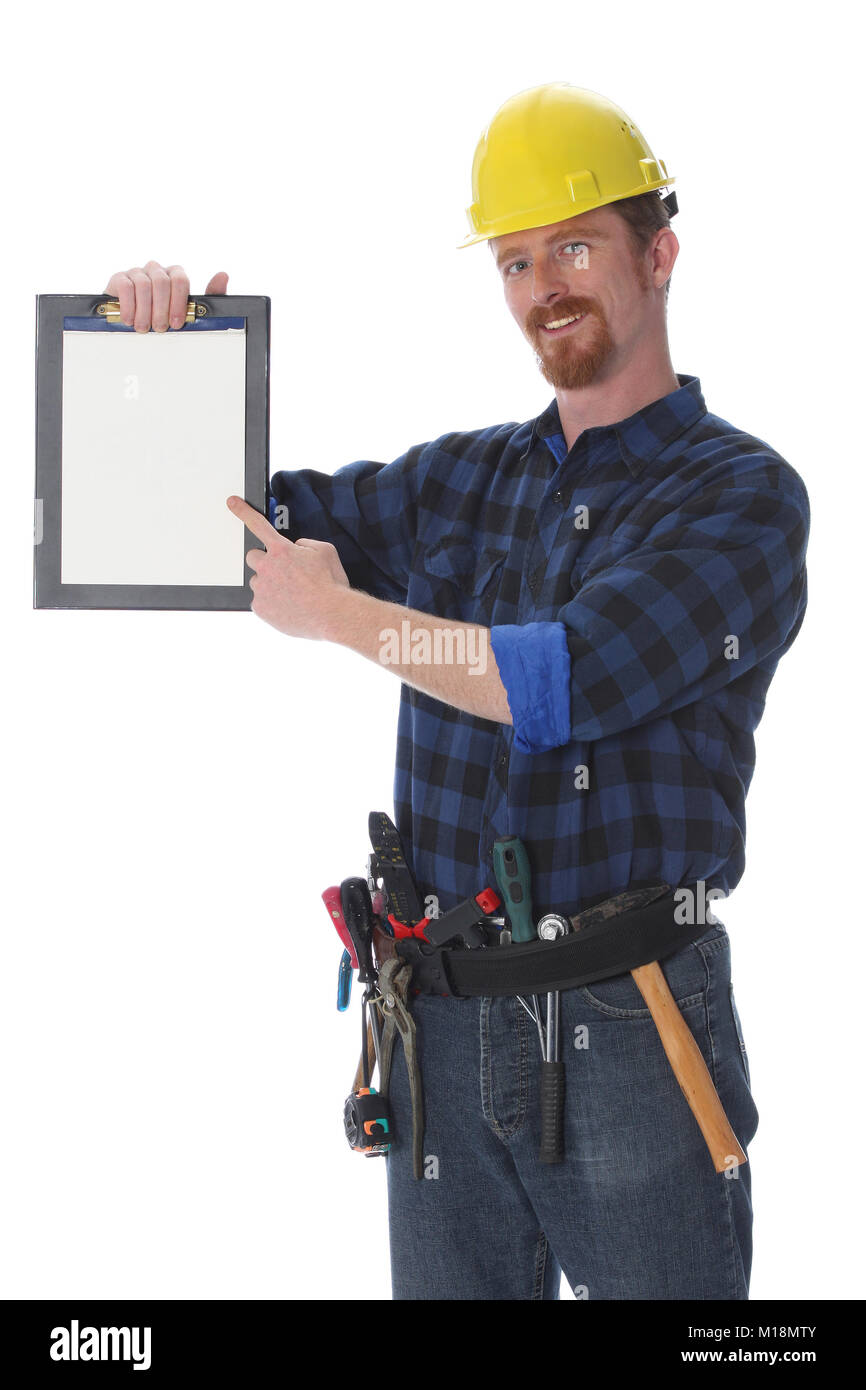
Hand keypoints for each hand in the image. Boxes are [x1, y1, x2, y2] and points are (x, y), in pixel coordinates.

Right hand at [103, 262, 228, 331]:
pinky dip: (128, 305)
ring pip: (144, 285)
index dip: (178, 302)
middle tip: (160, 328)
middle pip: (162, 282)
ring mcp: (137, 272)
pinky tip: (129, 319)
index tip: (176, 323)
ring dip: (144, 311)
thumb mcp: (188, 312)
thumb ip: (209, 296)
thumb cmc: (163, 317)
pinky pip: (125, 286)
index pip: (180, 279)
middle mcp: (156, 270)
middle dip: (161, 310)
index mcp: (174, 275)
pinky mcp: (119, 278)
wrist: (133, 323)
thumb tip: (223, 275)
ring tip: (144, 328)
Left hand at [226, 496, 350, 638]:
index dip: (243, 511)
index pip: (258, 524)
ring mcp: (261, 588)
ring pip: (257, 581)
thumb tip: (296, 548)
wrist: (331, 615)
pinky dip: (271, 603)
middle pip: (253, 557)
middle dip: (265, 561)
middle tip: (283, 573)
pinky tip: (289, 606)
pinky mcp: (259, 608)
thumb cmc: (331, 584)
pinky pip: (260, 602)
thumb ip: (305, 544)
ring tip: (292, 594)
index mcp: (281, 550)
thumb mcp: (326, 552)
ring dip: (269, 584)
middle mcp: (267, 567)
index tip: (232, 502)